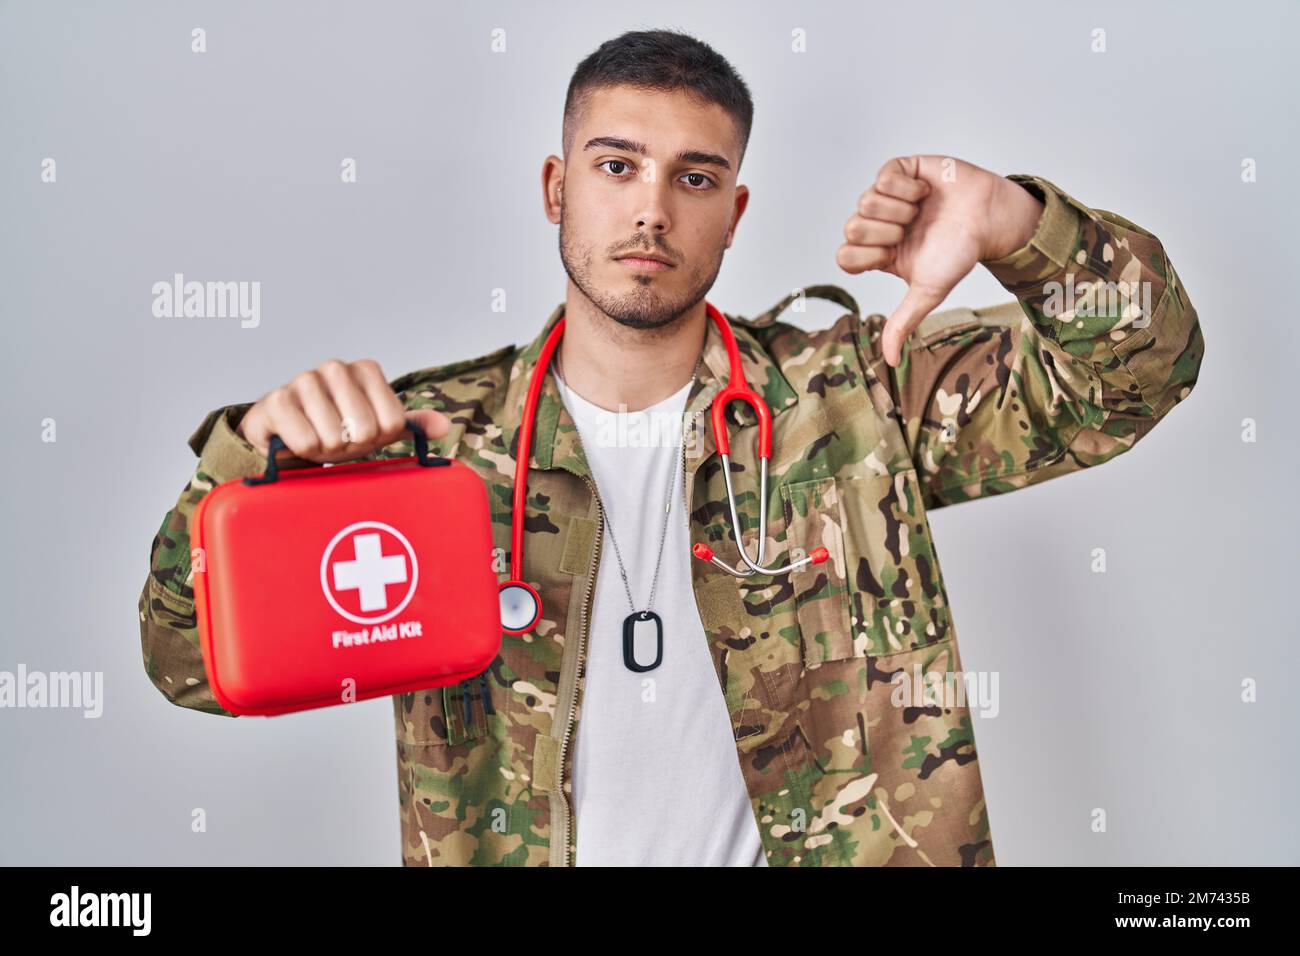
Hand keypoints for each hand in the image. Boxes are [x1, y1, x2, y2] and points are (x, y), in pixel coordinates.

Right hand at [237, 358, 449, 462]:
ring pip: (335, 437)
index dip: (378, 438)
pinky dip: (303, 451)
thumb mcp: (378, 428)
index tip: (362, 434)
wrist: (284, 435)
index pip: (393, 422)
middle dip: (351, 445)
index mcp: (366, 370)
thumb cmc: (336, 429)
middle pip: (365, 429)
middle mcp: (336, 368)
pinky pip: (306, 442)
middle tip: (337, 439)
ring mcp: (304, 380)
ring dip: (325, 449)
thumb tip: (443, 426)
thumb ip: (411, 425)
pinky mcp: (276, 400)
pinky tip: (294, 439)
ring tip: (316, 438)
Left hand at [836, 155, 1043, 365]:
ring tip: (921, 211)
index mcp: (877, 254)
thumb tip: (890, 361)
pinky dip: (906, 186)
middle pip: (851, 227)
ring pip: (866, 201)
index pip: (844, 256)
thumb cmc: (961, 254)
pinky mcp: (900, 170)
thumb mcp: (928, 291)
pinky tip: (925, 192)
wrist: (990, 219)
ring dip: (899, 209)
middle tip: (911, 231)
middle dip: (885, 231)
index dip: (868, 255)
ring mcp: (887, 197)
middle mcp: (878, 226)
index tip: (895, 254)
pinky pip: (884, 176)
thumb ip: (903, 321)